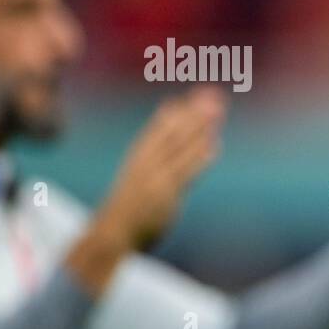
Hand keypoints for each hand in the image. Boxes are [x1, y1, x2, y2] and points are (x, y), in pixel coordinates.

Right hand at [95, 87, 225, 250]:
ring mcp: (156, 176)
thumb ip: (150, 162)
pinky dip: (200, 157)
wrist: (111, 234)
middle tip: (213, 94)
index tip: (195, 94)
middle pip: (174, 130)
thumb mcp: (135, 181)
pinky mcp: (166, 193)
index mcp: (138, 158)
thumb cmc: (125, 211)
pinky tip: (215, 144)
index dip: (179, 111)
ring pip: (181, 146)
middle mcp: (147, 162)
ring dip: (200, 126)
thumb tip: (161, 152)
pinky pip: (186, 171)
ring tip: (217, 110)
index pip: (160, 128)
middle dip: (194, 112)